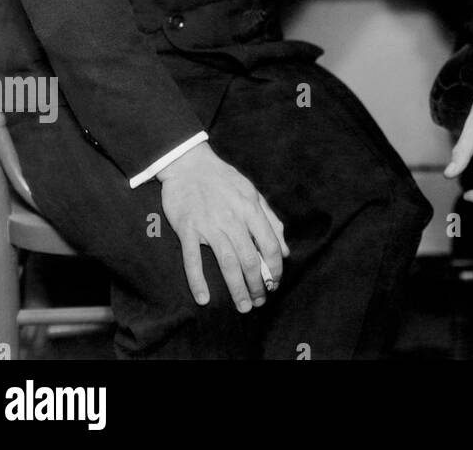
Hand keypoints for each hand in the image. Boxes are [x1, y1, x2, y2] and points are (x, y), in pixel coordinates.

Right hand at [156, 143, 288, 311]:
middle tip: (260, 301)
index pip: (269, 245)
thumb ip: (270, 221)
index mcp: (251, 209)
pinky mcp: (187, 229)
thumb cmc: (224, 180)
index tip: (276, 283)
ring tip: (243, 306)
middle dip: (257, 284)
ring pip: (227, 263)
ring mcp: (209, 225)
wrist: (189, 164)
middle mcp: (232, 219)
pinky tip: (204, 299)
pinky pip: (192, 259)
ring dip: (237, 288)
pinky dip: (198, 281)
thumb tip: (285, 250)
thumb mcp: (253, 194)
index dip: (274, 268)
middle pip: (249, 259)